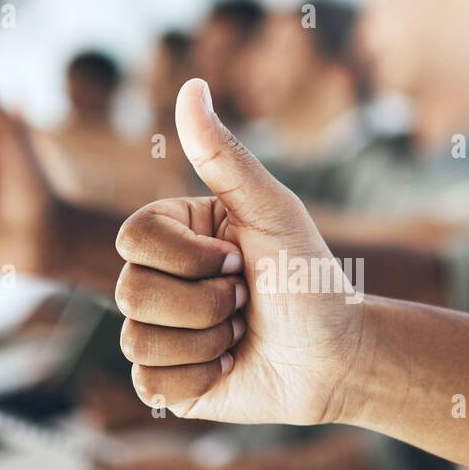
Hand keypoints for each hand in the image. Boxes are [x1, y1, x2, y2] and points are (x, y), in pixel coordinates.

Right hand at [114, 79, 369, 424]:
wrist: (337, 357)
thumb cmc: (311, 279)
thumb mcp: (273, 211)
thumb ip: (226, 156)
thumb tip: (192, 85)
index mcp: (175, 234)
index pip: (132, 237)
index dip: (189, 257)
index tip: (238, 259)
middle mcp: (159, 279)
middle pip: (131, 292)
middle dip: (207, 302)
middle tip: (246, 301)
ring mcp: (159, 331)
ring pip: (138, 339)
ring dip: (207, 340)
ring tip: (240, 334)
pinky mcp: (167, 382)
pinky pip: (151, 384)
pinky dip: (200, 378)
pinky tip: (228, 366)